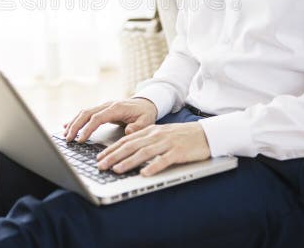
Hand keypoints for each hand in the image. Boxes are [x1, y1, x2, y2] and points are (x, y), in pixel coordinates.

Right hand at [63, 98, 157, 142]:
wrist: (147, 102)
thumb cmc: (145, 113)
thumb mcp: (147, 121)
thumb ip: (138, 127)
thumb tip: (128, 132)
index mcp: (116, 108)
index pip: (98, 118)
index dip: (88, 129)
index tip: (81, 140)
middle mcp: (107, 105)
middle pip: (86, 113)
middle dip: (76, 126)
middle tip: (68, 139)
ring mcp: (103, 106)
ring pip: (84, 112)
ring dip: (73, 123)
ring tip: (65, 135)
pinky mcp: (102, 109)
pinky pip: (86, 113)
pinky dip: (76, 119)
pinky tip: (67, 126)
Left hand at [96, 122, 210, 176]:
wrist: (204, 134)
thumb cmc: (181, 136)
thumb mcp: (160, 135)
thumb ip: (145, 141)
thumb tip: (126, 151)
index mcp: (150, 131)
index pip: (126, 140)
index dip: (111, 149)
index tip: (99, 157)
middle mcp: (156, 135)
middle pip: (131, 146)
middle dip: (113, 156)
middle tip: (101, 165)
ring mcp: (167, 143)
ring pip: (144, 152)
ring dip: (129, 161)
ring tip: (117, 169)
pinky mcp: (178, 152)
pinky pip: (164, 160)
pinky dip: (153, 166)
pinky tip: (144, 173)